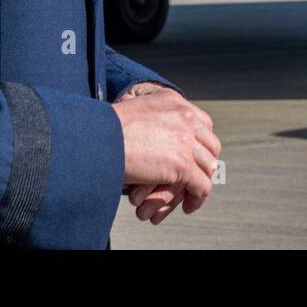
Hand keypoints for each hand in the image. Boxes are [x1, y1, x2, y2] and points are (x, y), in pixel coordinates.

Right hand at [111, 85, 219, 223]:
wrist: (96, 138)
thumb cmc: (103, 129)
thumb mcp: (132, 112)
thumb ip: (151, 120)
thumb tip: (154, 138)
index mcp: (172, 100)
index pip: (201, 122)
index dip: (200, 142)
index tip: (193, 155)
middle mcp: (184, 116)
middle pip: (210, 143)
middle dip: (205, 161)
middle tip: (196, 176)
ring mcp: (186, 140)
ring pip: (208, 166)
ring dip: (200, 182)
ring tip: (191, 195)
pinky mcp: (183, 164)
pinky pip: (202, 186)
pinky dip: (198, 198)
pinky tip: (189, 206)